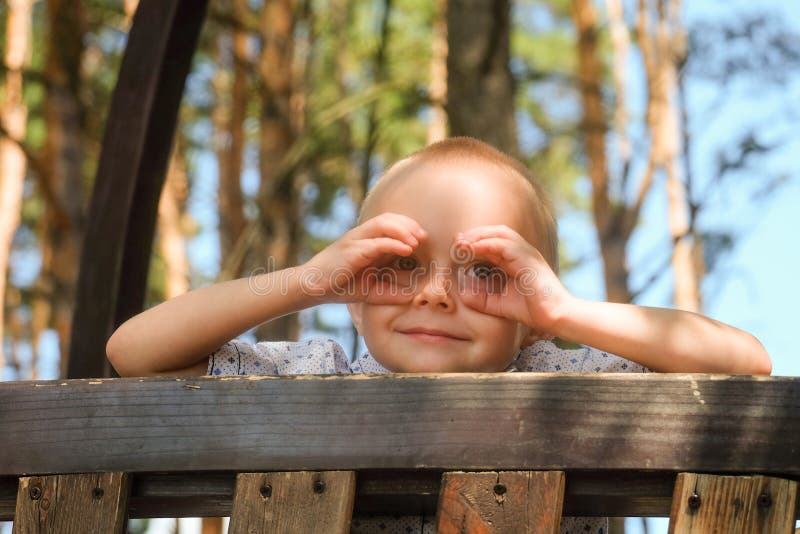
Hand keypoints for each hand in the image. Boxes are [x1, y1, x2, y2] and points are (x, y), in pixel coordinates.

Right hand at [300, 212, 426, 303]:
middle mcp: (360, 236)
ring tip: (416, 241)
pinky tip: (406, 249)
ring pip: (382, 224)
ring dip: (403, 230)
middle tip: (424, 236)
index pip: (389, 222)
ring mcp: (355, 241)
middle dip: (409, 224)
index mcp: (365, 240)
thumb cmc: (340, 287)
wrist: (311, 288)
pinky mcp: (351, 251)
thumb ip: (391, 290)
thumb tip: (413, 296)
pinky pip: (376, 242)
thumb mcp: (371, 289)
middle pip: (388, 217)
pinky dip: (393, 243)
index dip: (407, 225)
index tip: (422, 237)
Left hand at [454, 225, 571, 334]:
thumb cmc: (532, 310)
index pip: (493, 241)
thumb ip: (481, 298)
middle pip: (495, 232)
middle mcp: (522, 252)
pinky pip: (506, 245)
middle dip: (474, 234)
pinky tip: (473, 248)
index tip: (457, 246)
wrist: (554, 317)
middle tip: (456, 241)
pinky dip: (488, 244)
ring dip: (479, 235)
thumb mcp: (499, 304)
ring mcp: (527, 253)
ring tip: (462, 242)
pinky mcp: (529, 259)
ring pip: (501, 234)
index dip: (474, 241)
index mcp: (516, 259)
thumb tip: (462, 293)